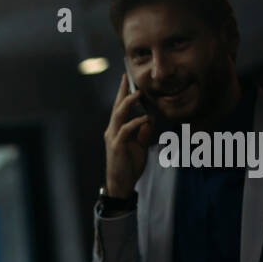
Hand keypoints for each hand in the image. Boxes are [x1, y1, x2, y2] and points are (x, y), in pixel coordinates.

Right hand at [104, 73, 152, 198]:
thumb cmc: (129, 166)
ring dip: (128, 103)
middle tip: (127, 77)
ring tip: (137, 93)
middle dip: (122, 92)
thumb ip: (143, 132)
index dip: (123, 94)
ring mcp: (113, 138)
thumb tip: (150, 119)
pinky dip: (136, 122)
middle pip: (116, 107)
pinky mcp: (117, 146)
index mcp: (116, 130)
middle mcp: (112, 131)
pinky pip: (125, 130)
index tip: (127, 79)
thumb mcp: (140, 146)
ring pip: (118, 116)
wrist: (122, 183)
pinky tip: (145, 118)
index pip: (119, 108)